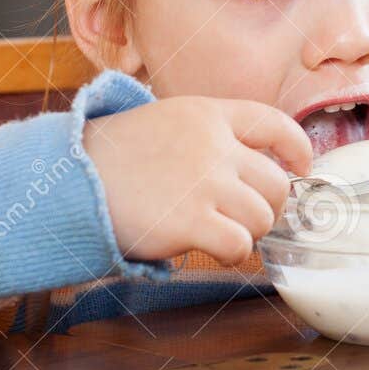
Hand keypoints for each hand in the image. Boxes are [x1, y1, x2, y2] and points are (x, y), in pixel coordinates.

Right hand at [82, 96, 310, 263]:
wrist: (68, 178)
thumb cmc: (116, 158)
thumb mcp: (167, 122)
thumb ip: (211, 136)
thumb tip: (256, 167)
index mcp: (208, 114)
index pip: (275, 124)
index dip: (297, 149)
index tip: (300, 167)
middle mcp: (214, 145)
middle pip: (276, 183)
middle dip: (269, 207)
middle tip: (245, 218)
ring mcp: (204, 182)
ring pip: (262, 218)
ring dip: (248, 233)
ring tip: (221, 233)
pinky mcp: (190, 221)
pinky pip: (240, 246)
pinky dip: (233, 255)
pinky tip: (212, 251)